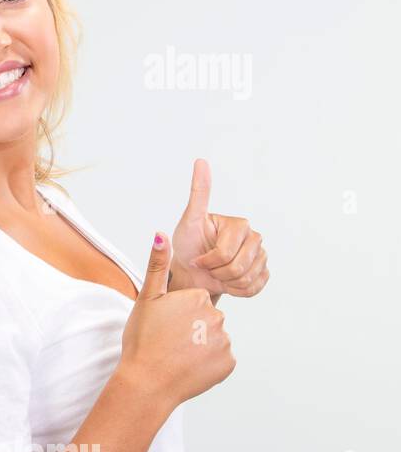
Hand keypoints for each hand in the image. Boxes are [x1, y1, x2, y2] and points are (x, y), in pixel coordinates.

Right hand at [118, 231, 235, 416]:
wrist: (146, 382)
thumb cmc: (142, 340)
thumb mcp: (146, 300)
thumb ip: (157, 266)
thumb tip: (161, 235)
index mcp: (198, 298)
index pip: (195, 302)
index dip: (178, 315)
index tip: (164, 327)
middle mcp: (217, 317)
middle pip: (207, 320)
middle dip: (192, 330)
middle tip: (169, 342)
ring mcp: (225, 341)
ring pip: (213, 339)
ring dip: (199, 347)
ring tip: (177, 356)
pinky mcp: (229, 363)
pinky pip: (220, 359)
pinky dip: (207, 364)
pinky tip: (189, 367)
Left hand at [169, 158, 269, 300]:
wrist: (192, 271)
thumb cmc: (188, 245)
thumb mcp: (189, 219)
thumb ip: (198, 192)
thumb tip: (200, 160)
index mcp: (239, 224)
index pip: (224, 253)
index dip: (207, 261)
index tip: (196, 257)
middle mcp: (255, 237)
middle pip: (238, 268)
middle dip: (217, 272)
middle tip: (206, 266)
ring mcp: (262, 255)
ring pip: (246, 279)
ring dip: (226, 282)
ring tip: (216, 273)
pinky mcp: (264, 272)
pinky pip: (254, 288)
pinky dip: (237, 290)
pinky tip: (227, 281)